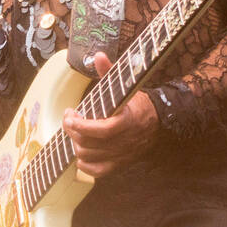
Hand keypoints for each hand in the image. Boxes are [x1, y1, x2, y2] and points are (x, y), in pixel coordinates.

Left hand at [61, 51, 158, 178]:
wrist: (158, 121)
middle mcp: (125, 141)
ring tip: (74, 132)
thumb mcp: (125, 86)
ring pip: (90, 157)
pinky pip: (98, 171)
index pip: (102, 130)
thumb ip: (109, 72)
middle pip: (90, 143)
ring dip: (76, 145)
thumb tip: (98, 55)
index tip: (70, 113)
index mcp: (127, 121)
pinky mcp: (120, 164)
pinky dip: (84, 164)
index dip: (81, 125)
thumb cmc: (136, 102)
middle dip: (72, 131)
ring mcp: (122, 155)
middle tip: (69, 119)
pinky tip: (81, 152)